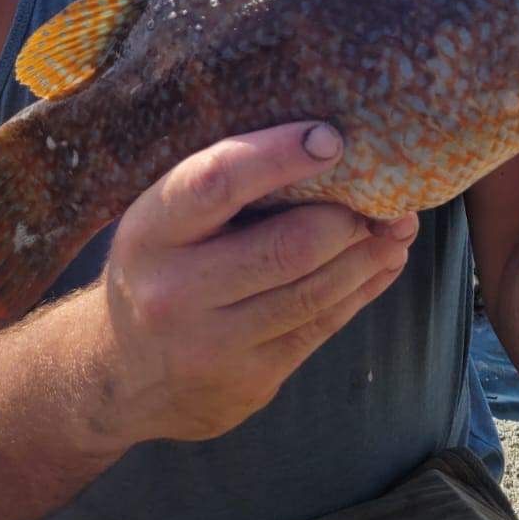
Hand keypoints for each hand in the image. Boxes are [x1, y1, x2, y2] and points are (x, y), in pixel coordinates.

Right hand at [91, 121, 417, 444]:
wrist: (120, 373)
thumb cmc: (159, 264)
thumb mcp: (165, 217)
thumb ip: (225, 185)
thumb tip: (326, 145)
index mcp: (152, 229)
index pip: (218, 181)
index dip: (279, 155)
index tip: (331, 137)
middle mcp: (175, 290)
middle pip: (287, 246)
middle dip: (348, 217)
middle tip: (384, 193)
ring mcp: (213, 345)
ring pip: (314, 291)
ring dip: (368, 255)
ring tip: (398, 226)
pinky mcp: (249, 383)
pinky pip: (320, 328)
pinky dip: (361, 291)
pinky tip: (382, 264)